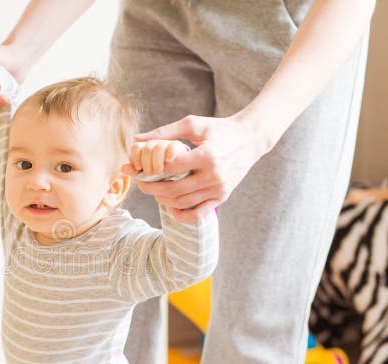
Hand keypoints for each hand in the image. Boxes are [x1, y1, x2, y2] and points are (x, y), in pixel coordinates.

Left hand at [131, 114, 271, 222]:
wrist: (250, 139)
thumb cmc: (219, 129)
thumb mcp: (193, 124)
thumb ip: (164, 132)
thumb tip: (136, 140)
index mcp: (207, 156)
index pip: (170, 168)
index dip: (149, 169)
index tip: (137, 167)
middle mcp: (214, 176)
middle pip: (172, 189)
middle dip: (149, 187)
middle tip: (139, 181)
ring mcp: (219, 189)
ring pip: (181, 202)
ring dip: (161, 199)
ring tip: (153, 189)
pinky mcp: (222, 197)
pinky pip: (198, 214)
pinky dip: (181, 215)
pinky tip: (170, 206)